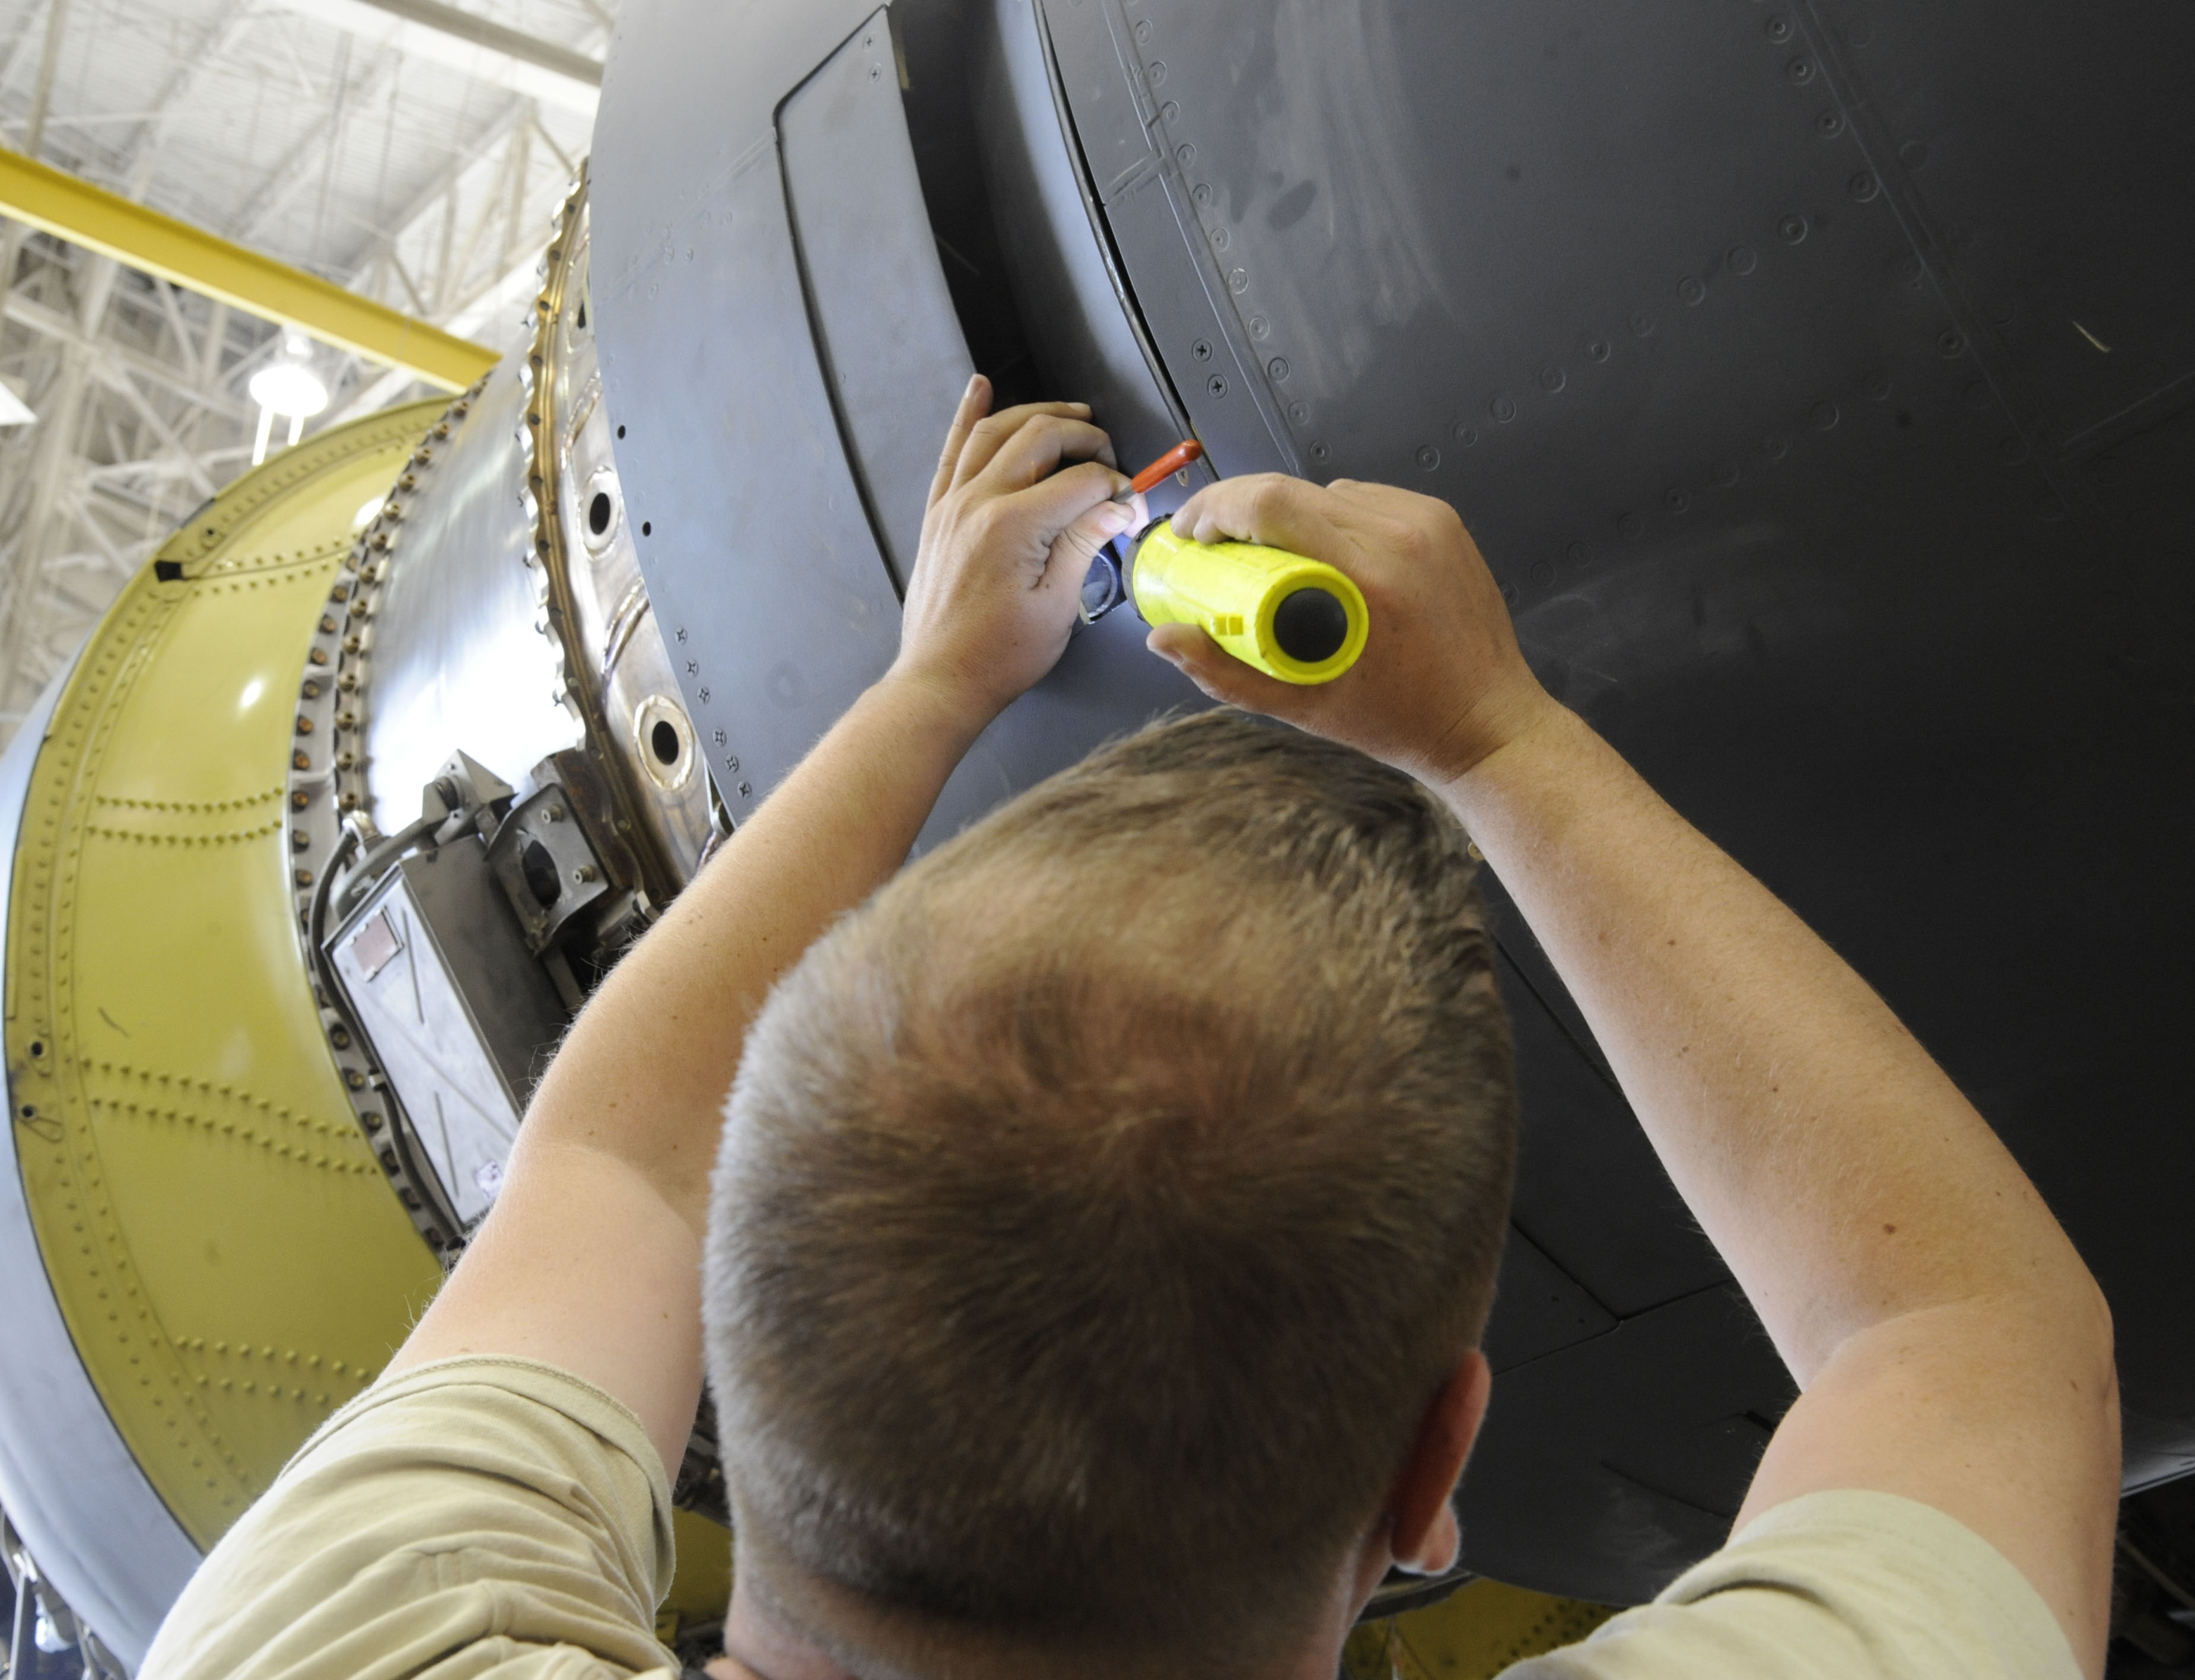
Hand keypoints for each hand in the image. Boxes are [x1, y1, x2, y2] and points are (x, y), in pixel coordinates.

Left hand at [892, 376, 1143, 729]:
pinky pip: (953, 450)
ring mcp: (953, 505)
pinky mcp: (939, 513)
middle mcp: (977, 505)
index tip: (1129, 503)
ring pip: (996, 431)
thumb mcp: (1057, 606)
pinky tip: (979, 390)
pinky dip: (968, 415)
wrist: (942, 679)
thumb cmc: (994, 656)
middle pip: (1041, 438)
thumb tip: (1115, 507)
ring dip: (1037, 412)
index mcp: (1013, 527)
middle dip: (1085, 437)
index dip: (1116, 487)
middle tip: (1109, 454)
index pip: (1081, 481)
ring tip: (1070, 413)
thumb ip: (1084, 544)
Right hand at [1146, 475, 1556, 783]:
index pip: (1274, 504)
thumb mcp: (1305, 708)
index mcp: (1371, 577)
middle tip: (1210, 545)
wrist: (1488, 724)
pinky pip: (1365, 498)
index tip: (1192, 535)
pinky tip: (1321, 556)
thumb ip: (1227, 674)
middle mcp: (1404, 535)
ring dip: (1287, 514)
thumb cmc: (1405, 722)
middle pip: (1293, 488)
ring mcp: (1428, 522)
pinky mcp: (1442, 521)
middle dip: (1237, 509)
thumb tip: (1164, 640)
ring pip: (1327, 489)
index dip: (1217, 508)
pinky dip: (1331, 518)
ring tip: (1268, 558)